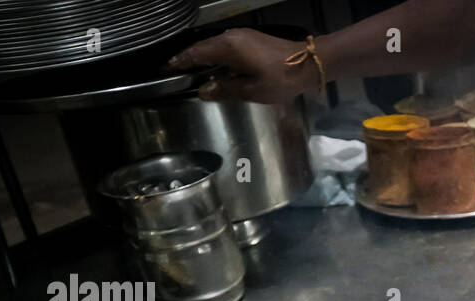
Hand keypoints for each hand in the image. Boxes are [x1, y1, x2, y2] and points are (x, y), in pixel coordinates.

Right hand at [165, 28, 321, 103]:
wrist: (308, 64)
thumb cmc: (280, 79)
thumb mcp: (252, 90)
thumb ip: (225, 89)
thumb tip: (203, 90)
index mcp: (228, 47)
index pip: (196, 53)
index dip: (180, 62)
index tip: (166, 69)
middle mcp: (231, 37)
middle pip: (202, 47)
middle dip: (187, 58)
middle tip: (173, 70)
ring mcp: (242, 36)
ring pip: (214, 45)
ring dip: (201, 56)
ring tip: (189, 69)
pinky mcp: (250, 39)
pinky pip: (225, 46)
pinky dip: (215, 55)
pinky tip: (213, 66)